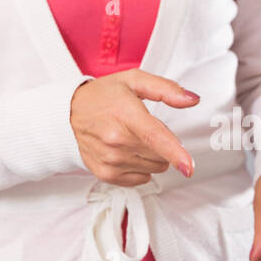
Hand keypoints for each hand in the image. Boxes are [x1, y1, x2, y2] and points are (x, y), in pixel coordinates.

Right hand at [70, 70, 199, 186]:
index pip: (154, 137)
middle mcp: (116, 140)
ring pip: (155, 168)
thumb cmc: (103, 96)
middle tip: (144, 129)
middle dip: (163, 145)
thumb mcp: (134, 81)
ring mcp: (110, 160)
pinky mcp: (106, 174)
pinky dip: (141, 167)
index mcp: (126, 115)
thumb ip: (166, 89)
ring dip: (152, 156)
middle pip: (161, 155)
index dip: (174, 153)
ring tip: (133, 138)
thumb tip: (192, 99)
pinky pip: (141, 178)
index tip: (188, 166)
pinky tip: (127, 152)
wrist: (69, 113)